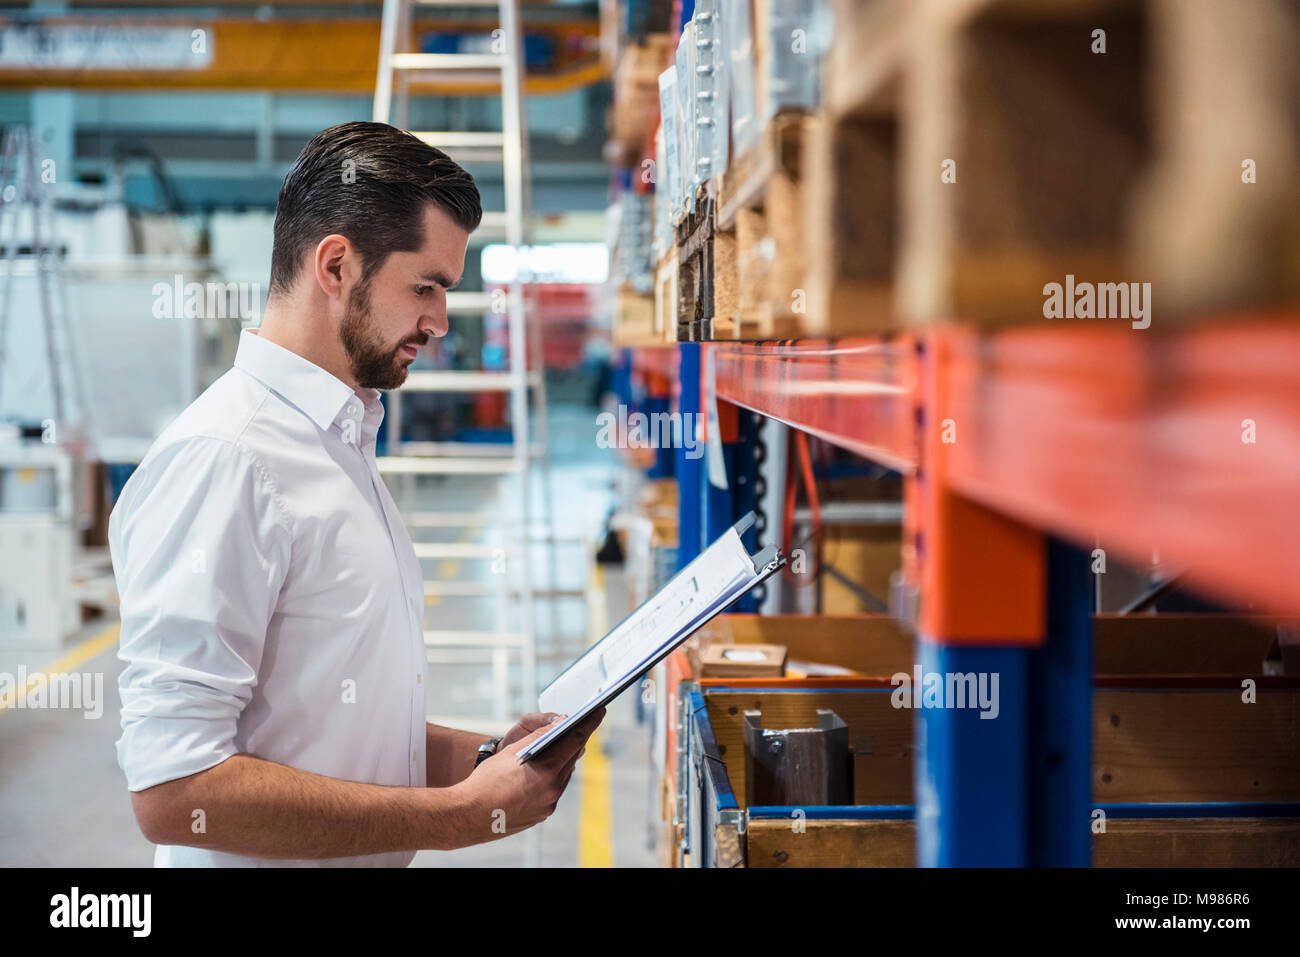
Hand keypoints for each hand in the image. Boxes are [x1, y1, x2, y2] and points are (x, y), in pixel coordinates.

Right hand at [455, 707, 604, 844]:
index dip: (589, 724)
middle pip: (570, 759)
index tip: (599, 711)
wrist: (467, 815)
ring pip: (562, 775)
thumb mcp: (511, 752)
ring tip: (558, 746)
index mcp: (546, 773)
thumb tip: (559, 723)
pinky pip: (553, 790)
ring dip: (561, 760)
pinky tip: (542, 769)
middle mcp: (552, 791)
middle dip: (573, 742)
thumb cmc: (485, 782)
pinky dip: (551, 777)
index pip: (575, 741)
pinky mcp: (542, 814)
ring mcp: (548, 805)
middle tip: (577, 725)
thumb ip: (538, 737)